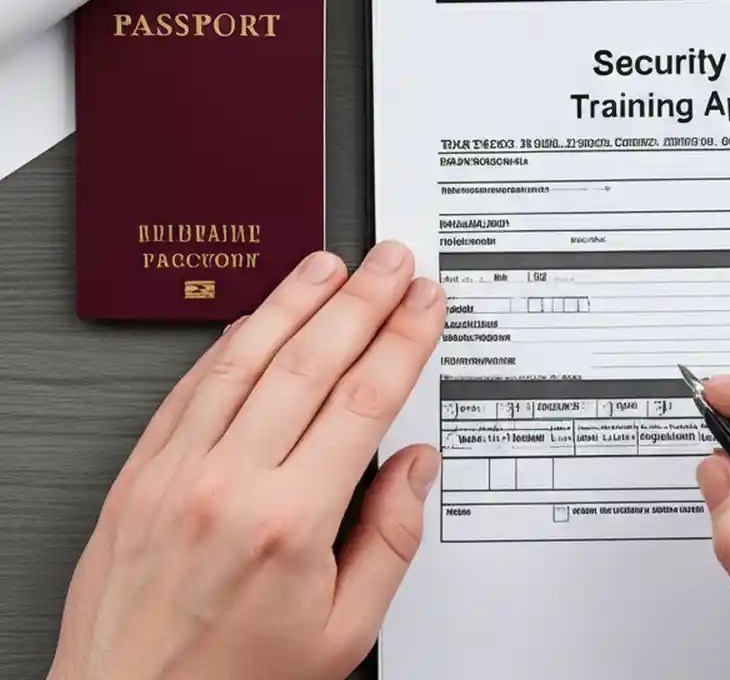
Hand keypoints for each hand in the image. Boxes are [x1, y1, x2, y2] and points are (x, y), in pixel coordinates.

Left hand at [48, 241, 445, 679]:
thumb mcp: (343, 634)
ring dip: (293, 302)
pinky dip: (227, 343)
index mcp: (289, 524)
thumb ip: (389, 540)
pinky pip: (188, 389)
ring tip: (328, 265)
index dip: (402, 341)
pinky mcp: (137, 475)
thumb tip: (414, 468)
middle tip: (391, 262)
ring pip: (244, 360)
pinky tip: (254, 317)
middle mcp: (227, 485)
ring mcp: (175, 474)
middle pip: (309, 363)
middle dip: (361, 301)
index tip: (424, 306)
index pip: (362, 401)